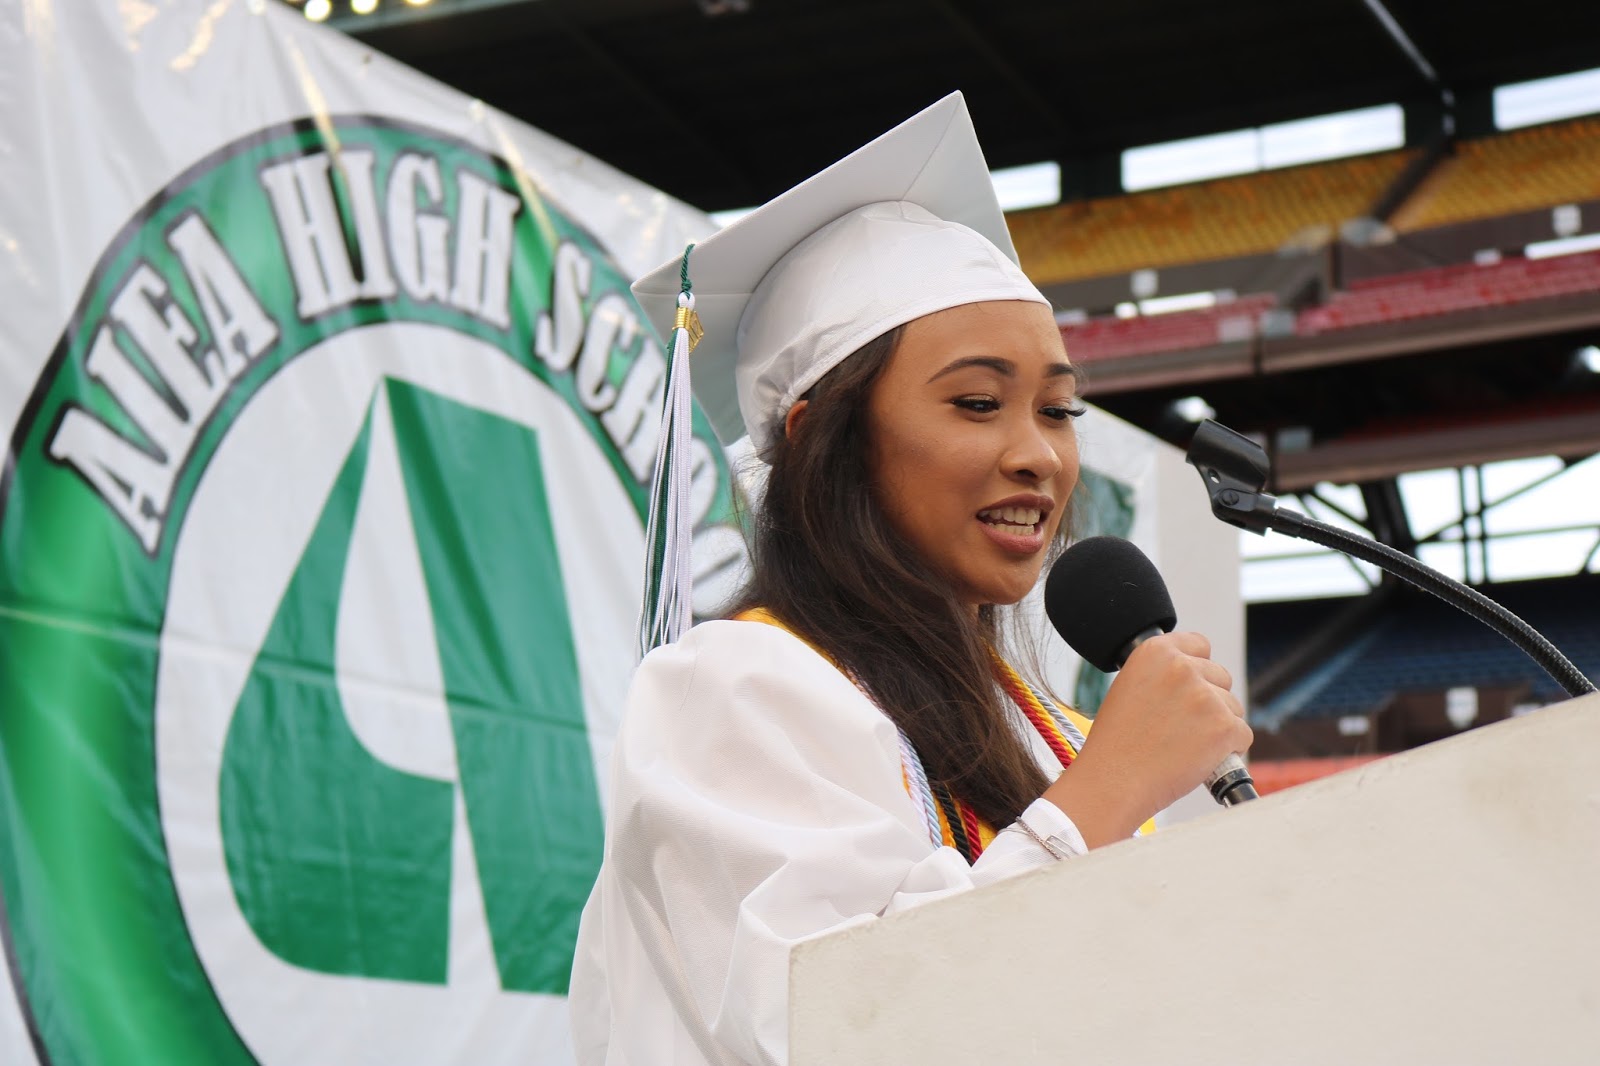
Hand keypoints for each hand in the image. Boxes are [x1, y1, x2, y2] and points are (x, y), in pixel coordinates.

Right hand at [1042, 631, 1250, 847]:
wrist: (1112, 782)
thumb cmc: (1116, 744)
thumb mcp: (1129, 687)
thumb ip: (1161, 673)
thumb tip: (1196, 675)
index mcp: (1155, 651)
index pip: (1199, 644)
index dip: (1197, 670)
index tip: (1187, 690)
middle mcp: (1181, 667)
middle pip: (1221, 677)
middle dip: (1209, 701)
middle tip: (1181, 728)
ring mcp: (1205, 696)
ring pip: (1233, 707)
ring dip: (1218, 727)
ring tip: (1183, 746)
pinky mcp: (1223, 726)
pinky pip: (1242, 734)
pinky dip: (1228, 750)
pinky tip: (1198, 759)